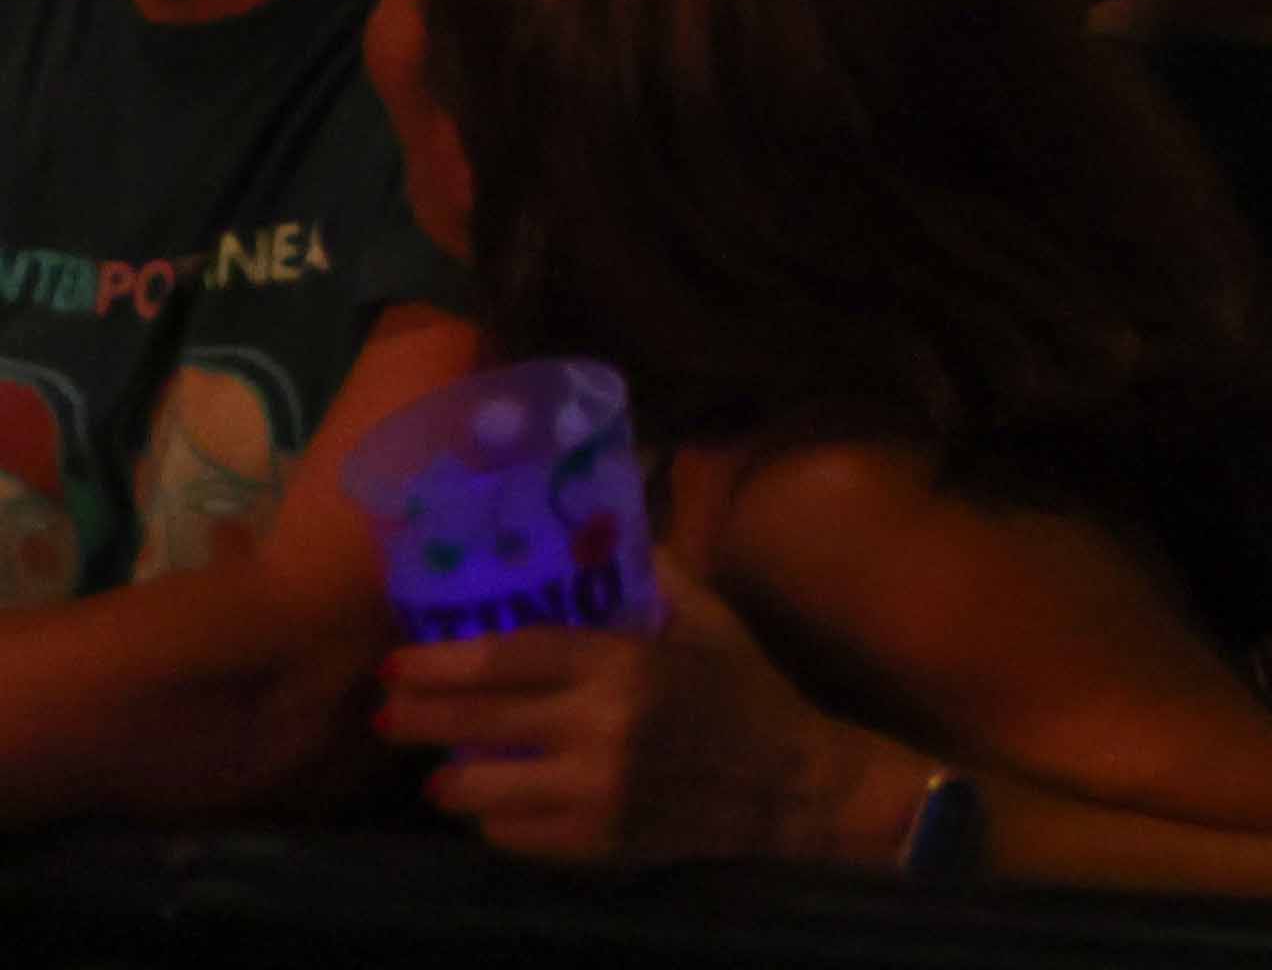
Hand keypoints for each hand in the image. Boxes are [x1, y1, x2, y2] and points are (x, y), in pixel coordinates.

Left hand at [379, 593, 851, 868]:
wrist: (787, 780)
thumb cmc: (742, 688)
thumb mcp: (709, 620)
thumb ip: (654, 575)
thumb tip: (600, 526)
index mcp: (623, 664)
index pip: (507, 657)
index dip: (440, 661)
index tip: (396, 660)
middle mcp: (600, 727)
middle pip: (475, 723)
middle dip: (416, 717)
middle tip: (386, 713)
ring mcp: (592, 792)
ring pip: (478, 790)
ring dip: (445, 779)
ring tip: (437, 771)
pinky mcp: (592, 843)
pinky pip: (509, 834)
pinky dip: (492, 818)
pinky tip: (493, 805)